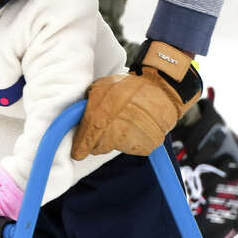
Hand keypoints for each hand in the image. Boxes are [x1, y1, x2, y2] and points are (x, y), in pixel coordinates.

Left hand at [71, 39, 201, 159]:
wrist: (160, 89)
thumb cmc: (129, 86)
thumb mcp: (100, 87)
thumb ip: (87, 105)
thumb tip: (77, 115)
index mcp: (99, 120)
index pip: (83, 145)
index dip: (79, 148)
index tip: (78, 151)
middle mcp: (113, 135)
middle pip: (98, 148)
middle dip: (98, 139)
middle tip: (107, 123)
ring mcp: (129, 143)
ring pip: (115, 147)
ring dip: (116, 138)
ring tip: (125, 120)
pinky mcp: (144, 147)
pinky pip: (131, 148)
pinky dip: (132, 140)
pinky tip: (135, 126)